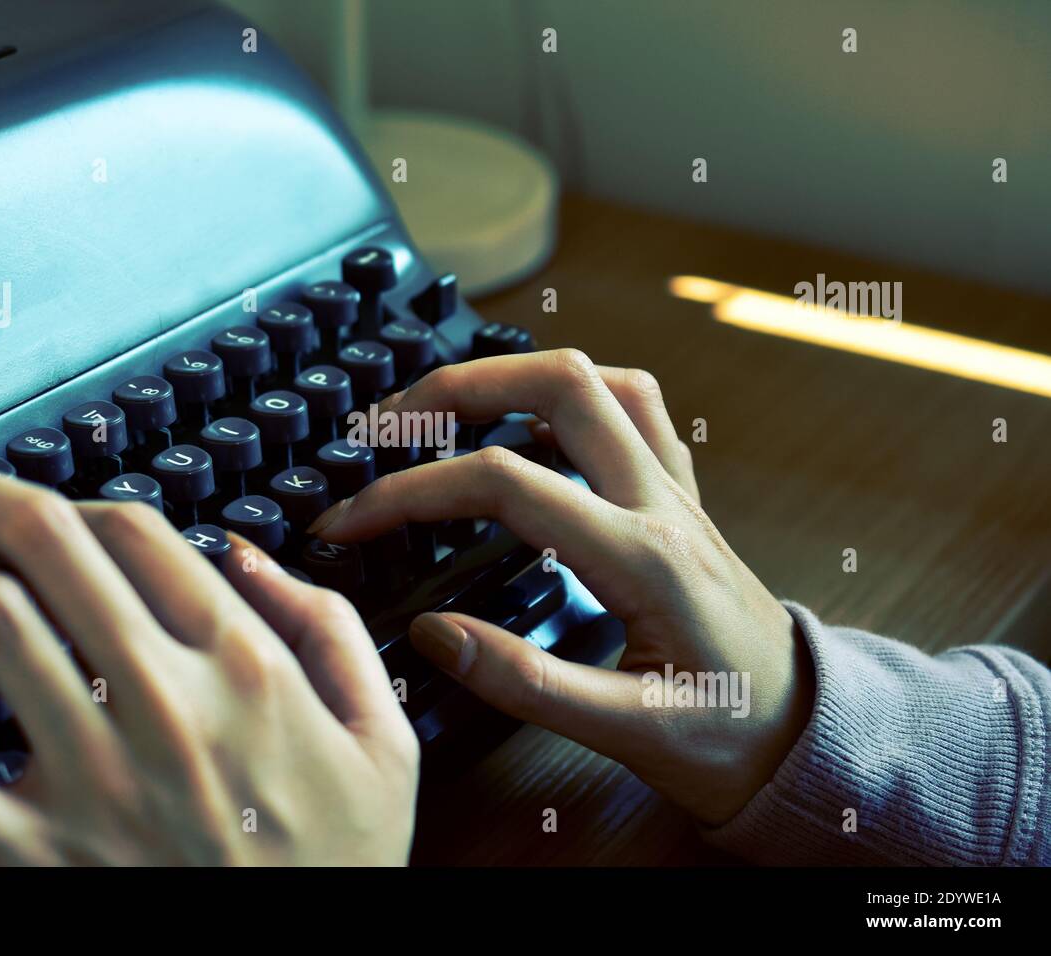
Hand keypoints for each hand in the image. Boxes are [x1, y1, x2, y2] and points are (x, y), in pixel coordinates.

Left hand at [0, 468, 417, 863]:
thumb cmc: (336, 862)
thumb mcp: (384, 739)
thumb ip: (330, 628)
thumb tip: (246, 556)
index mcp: (245, 663)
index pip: (139, 533)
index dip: (85, 502)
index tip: (62, 514)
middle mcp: (161, 698)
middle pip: (50, 549)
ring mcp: (89, 772)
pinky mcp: (29, 851)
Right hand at [308, 349, 813, 824]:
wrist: (806, 732)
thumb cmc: (730, 736)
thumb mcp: (628, 733)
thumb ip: (526, 683)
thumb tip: (434, 633)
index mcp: (644, 558)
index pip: (508, 483)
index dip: (413, 491)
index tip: (351, 517)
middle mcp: (663, 503)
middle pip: (560, 384)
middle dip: (458, 386)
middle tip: (386, 424)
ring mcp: (677, 490)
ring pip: (600, 379)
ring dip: (514, 375)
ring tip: (447, 411)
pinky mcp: (679, 497)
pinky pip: (632, 407)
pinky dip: (568, 396)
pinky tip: (530, 427)